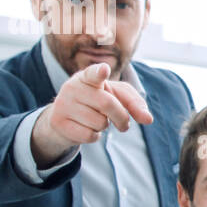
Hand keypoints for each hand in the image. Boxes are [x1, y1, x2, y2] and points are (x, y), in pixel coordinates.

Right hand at [31, 61, 152, 166]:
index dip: (99, 72)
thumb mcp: (116, 97)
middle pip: (107, 104)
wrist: (65, 118)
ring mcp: (63, 104)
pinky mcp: (58, 122)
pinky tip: (86, 128)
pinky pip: (89, 135)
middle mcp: (73, 87)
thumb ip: (134, 103)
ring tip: (95, 120)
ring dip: (105, 127)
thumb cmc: (96, 103)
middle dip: (121, 117)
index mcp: (87, 76)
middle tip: (124, 124)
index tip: (104, 70)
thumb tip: (148, 119)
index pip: (93, 73)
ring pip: (99, 123)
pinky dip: (95, 136)